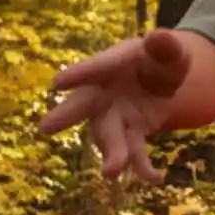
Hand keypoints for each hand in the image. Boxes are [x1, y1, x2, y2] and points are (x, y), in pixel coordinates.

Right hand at [39, 28, 189, 180]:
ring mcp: (114, 117)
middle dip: (65, 116)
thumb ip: (165, 45)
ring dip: (111, 154)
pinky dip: (143, 167)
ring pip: (108, 137)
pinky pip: (135, 153)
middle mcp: (103, 94)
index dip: (78, 73)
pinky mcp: (131, 134)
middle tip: (44, 128)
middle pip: (82, 106)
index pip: (94, 68)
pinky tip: (156, 178)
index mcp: (109, 65)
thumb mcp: (169, 49)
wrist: (164, 78)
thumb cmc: (159, 59)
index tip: (57, 83)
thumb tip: (159, 36)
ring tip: (112, 173)